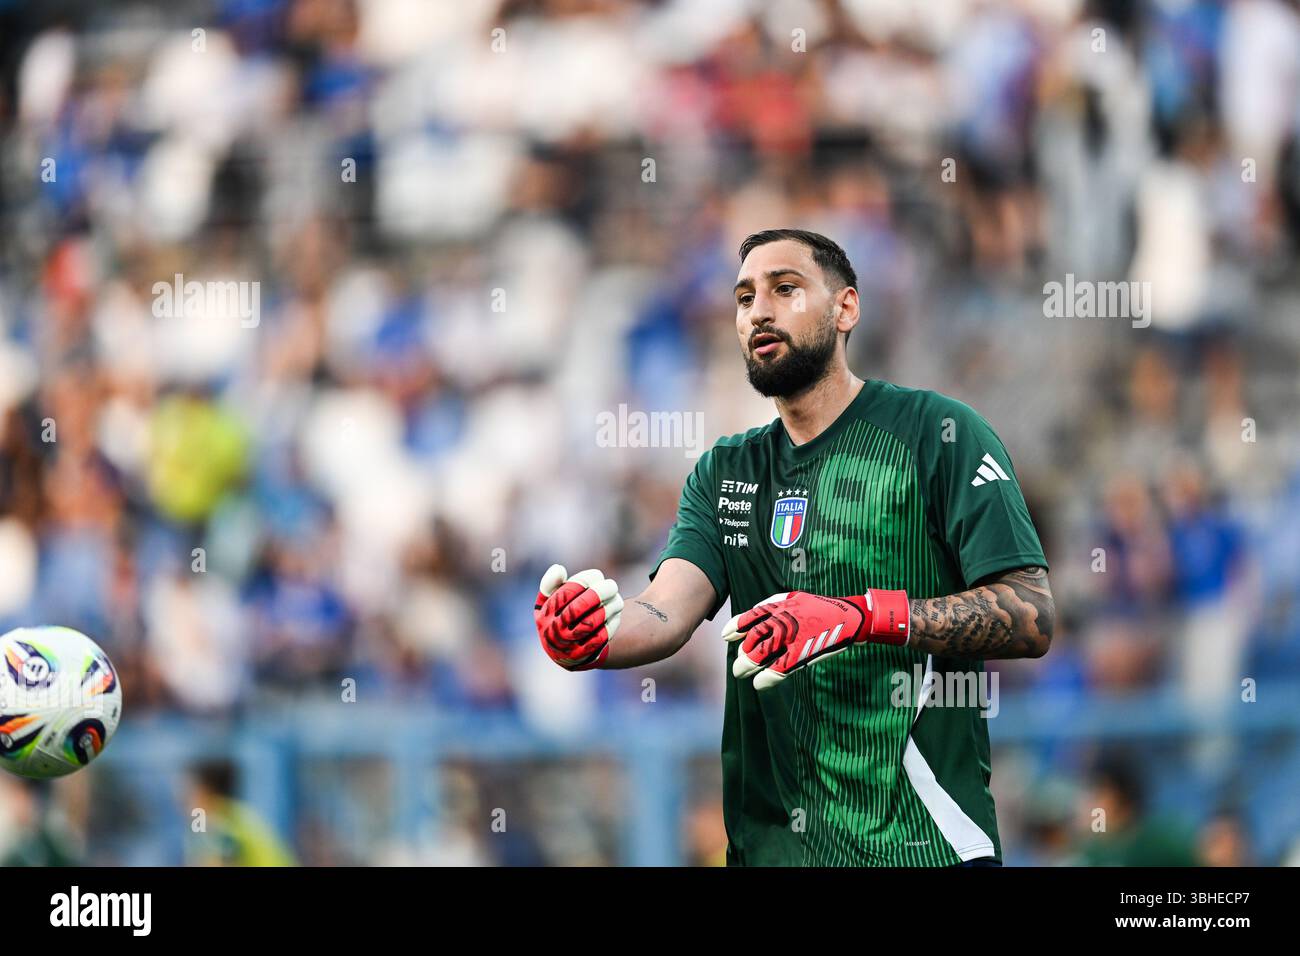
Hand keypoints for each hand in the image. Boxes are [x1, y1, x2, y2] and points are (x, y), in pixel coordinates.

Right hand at [534, 564, 622, 669]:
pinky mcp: (582, 656)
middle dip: (599, 593)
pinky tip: (616, 614)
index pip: (565, 592)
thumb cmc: (559, 616)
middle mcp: (552, 632)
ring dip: (608, 608)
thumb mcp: (549, 600)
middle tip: (612, 585)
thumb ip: (552, 583)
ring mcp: (567, 646)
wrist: (563, 652)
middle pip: (578, 608)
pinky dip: (611, 623)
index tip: (598, 575)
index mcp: (544, 614)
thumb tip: (558, 569)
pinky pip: (600, 638)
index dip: (584, 579)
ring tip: (617, 599)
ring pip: (591, 623)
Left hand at [722, 588, 909, 690]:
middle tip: (738, 664)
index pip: (751, 616)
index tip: (726, 636)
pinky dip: (767, 677)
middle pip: (753, 639)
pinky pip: (779, 668)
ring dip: (748, 665)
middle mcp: (782, 621)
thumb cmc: (822, 608)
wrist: (851, 617)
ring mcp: (791, 637)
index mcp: (780, 606)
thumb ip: (775, 606)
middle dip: (743, 652)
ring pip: (760, 654)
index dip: (736, 627)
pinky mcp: (802, 653)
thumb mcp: (796, 599)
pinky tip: (759, 684)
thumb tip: (756, 615)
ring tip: (741, 673)